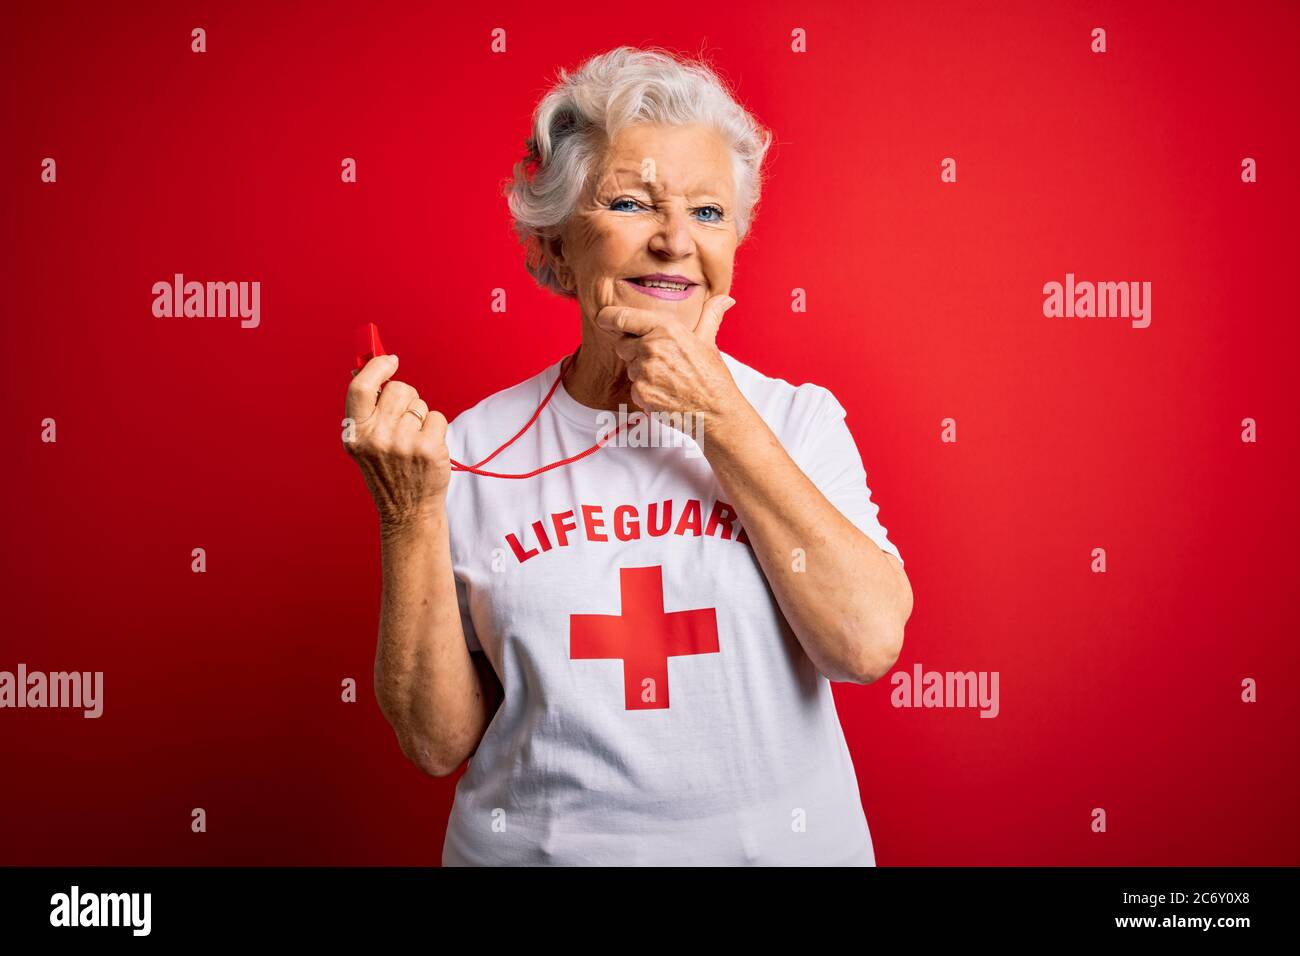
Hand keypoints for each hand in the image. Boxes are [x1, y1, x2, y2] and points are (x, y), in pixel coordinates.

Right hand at [343, 353, 450, 528]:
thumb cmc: (388, 471)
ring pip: (419, 403)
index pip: (360, 387)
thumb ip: (367, 408)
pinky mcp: (429, 449)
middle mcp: (377, 438)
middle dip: (405, 398)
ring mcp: (404, 444)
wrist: (407, 510)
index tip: (390, 361)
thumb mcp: (365, 443)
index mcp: (355, 434)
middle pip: (399, 389)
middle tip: (403, 422)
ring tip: (412, 442)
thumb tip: (370, 366)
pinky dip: (435, 428)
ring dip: (420, 417)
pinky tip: (427, 448)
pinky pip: (436, 416)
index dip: (376, 367)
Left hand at [593, 293, 740, 420]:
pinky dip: (646, 393)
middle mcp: (652, 347)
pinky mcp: (641, 392)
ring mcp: (645, 371)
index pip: (624, 318)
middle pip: (623, 345)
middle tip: (661, 362)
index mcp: (666, 328)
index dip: (609, 317)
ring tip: (668, 379)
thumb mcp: (709, 341)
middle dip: (636, 352)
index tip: (603, 318)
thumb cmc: (712, 376)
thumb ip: (710, 315)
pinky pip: (634, 388)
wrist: (716, 411)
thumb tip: (725, 300)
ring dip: (642, 374)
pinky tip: (665, 394)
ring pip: (630, 368)